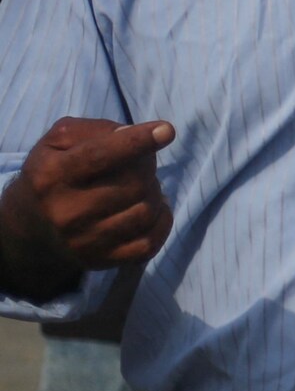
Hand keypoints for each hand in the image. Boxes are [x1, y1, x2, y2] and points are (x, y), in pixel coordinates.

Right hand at [0, 118, 175, 298]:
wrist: (31, 226)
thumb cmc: (54, 171)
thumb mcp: (61, 141)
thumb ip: (96, 130)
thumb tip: (134, 134)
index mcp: (53, 176)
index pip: (100, 156)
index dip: (137, 141)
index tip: (167, 130)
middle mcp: (66, 212)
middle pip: (134, 183)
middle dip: (147, 166)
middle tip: (140, 164)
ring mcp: (83, 241)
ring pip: (146, 211)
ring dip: (154, 193)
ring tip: (140, 187)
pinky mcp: (100, 260)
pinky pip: (150, 243)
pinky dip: (161, 221)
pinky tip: (152, 210)